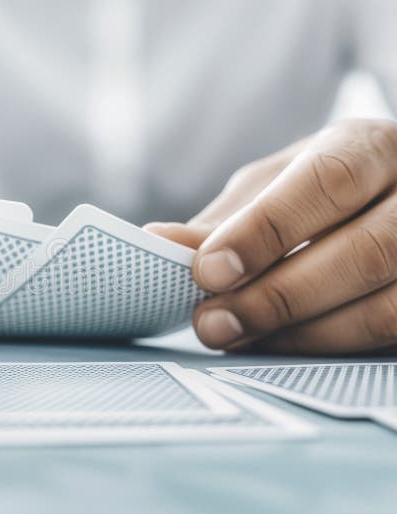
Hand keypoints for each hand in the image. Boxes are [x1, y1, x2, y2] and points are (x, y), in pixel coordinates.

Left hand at [146, 119, 396, 353]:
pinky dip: (329, 348)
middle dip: (276, 297)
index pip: (329, 183)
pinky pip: (394, 337)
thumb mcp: (275, 186)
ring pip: (386, 307)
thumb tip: (159, 242)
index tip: (208, 270)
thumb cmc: (322, 190)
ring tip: (236, 338)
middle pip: (364, 252)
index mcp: (373, 146)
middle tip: (211, 322)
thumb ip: (226, 217)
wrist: (392, 196)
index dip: (266, 231)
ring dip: (301, 333)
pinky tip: (280, 345)